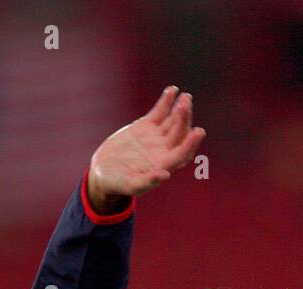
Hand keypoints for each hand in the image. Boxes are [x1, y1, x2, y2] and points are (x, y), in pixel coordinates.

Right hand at [86, 86, 205, 214]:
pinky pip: (159, 112)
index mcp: (164, 165)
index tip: (199, 131)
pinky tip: (172, 90)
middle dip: (184, 119)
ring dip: (180, 108)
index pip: (182, 153)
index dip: (191, 143)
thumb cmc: (117, 184)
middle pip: (180, 133)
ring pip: (172, 120)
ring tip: (185, 96)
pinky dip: (166, 102)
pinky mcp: (146, 126)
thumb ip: (147, 181)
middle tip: (185, 104)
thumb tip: (165, 175)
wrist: (103, 171)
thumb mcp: (130, 185)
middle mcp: (164, 150)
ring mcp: (156, 137)